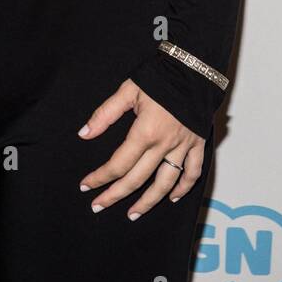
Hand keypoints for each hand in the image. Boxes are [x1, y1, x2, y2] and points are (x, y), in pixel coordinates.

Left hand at [77, 78, 203, 217]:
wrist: (193, 68)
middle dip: (115, 195)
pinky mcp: (197, 144)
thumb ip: (105, 114)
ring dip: (148, 201)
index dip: (100, 177)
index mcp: (145, 132)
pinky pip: (192, 172)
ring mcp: (182, 146)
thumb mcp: (127, 91)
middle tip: (99, 206)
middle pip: (137, 178)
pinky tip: (172, 197)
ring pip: (165, 183)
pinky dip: (183, 187)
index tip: (86, 185)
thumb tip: (84, 134)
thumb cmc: (159, 77)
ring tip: (133, 213)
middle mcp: (164, 144)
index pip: (118, 163)